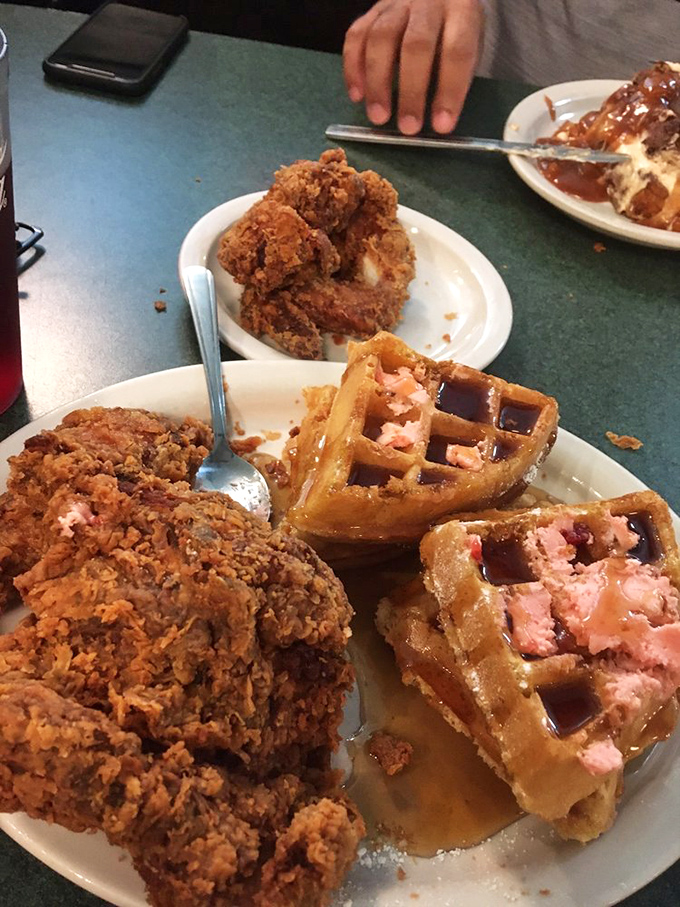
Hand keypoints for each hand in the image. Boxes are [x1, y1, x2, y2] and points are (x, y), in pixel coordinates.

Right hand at [343, 0, 483, 134]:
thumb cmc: (454, 34)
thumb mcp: (470, 49)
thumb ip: (454, 78)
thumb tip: (438, 122)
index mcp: (462, 11)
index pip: (457, 51)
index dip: (449, 91)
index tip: (441, 125)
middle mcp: (429, 2)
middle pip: (416, 45)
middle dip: (411, 92)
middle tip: (408, 127)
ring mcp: (397, 4)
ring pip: (381, 39)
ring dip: (378, 83)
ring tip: (379, 116)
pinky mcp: (372, 11)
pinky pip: (356, 36)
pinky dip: (353, 68)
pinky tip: (358, 95)